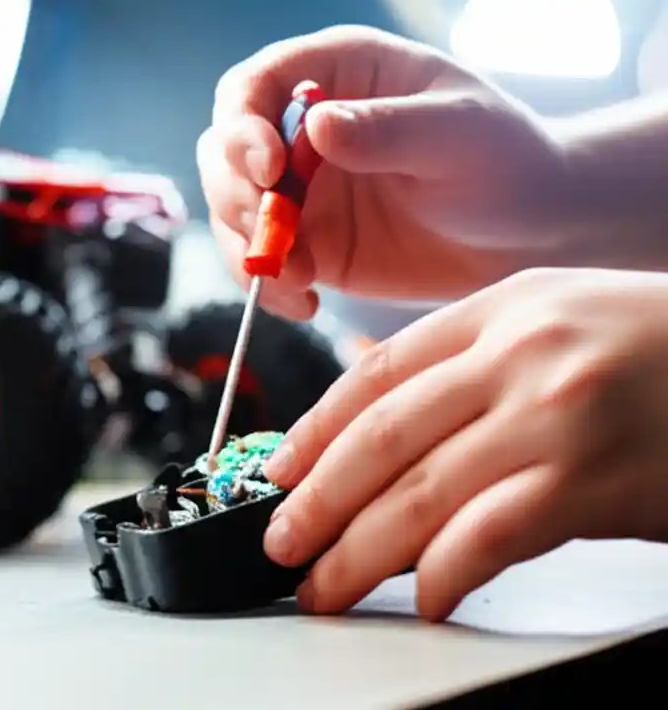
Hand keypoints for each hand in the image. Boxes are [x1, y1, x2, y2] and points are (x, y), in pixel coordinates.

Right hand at [198, 25, 568, 319]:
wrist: (533, 230)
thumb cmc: (505, 157)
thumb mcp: (456, 132)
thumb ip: (387, 129)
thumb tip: (316, 127)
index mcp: (335, 73)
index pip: (253, 86)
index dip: (241, 125)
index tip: (266, 169)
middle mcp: (304, 128)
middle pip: (225, 152)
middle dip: (234, 197)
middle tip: (269, 238)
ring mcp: (302, 189)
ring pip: (234, 213)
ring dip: (248, 249)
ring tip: (297, 280)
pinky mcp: (309, 244)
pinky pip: (264, 264)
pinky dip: (269, 287)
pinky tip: (305, 304)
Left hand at [260, 267, 667, 620]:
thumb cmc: (666, 355)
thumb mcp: (561, 322)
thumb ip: (469, 358)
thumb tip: (375, 400)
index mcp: (502, 309)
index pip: (375, 373)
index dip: (313, 431)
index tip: (277, 474)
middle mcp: (520, 355)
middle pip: (381, 437)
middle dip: (315, 500)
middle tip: (280, 542)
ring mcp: (557, 417)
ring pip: (420, 493)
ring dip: (358, 553)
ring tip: (326, 587)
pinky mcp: (596, 482)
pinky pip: (490, 536)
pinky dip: (445, 575)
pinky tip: (427, 598)